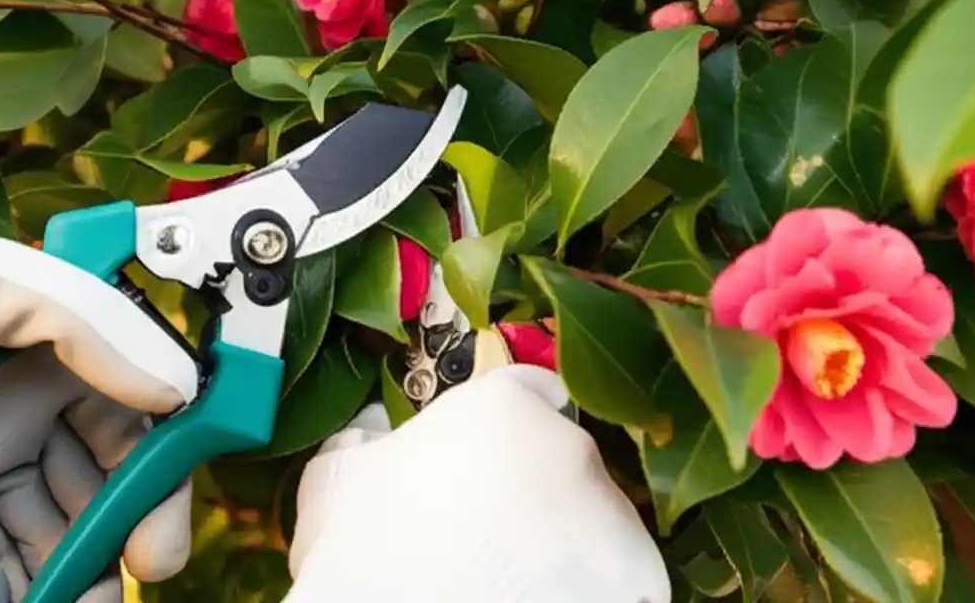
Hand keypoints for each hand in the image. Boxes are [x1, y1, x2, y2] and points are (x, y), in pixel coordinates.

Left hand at [0, 207, 200, 601]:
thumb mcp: (6, 293)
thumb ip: (97, 339)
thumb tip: (176, 393)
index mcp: (67, 361)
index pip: (138, 432)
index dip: (160, 485)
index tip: (165, 537)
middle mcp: (39, 414)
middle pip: (104, 492)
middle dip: (124, 541)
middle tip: (137, 578)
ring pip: (52, 534)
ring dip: (71, 576)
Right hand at [285, 364, 670, 602]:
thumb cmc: (363, 557)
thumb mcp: (336, 479)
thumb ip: (366, 439)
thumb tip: (372, 429)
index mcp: (502, 404)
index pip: (531, 392)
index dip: (510, 428)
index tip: (491, 460)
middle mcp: (569, 443)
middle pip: (562, 458)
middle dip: (535, 491)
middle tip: (486, 536)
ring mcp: (609, 511)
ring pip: (595, 518)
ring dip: (565, 540)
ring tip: (511, 579)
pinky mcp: (638, 574)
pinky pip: (623, 577)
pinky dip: (595, 587)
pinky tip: (541, 598)